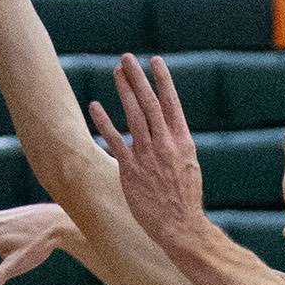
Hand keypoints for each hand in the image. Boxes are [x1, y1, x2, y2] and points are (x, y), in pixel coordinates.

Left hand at [87, 53, 210, 250]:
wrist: (180, 226)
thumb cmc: (185, 198)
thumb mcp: (189, 166)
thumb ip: (177, 145)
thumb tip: (169, 129)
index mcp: (183, 141)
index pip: (171, 103)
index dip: (162, 80)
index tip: (155, 61)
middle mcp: (165, 144)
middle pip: (149, 103)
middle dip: (138, 78)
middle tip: (127, 58)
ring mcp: (147, 155)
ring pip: (133, 116)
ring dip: (124, 92)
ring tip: (116, 73)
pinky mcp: (130, 170)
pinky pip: (114, 140)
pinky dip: (104, 122)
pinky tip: (95, 106)